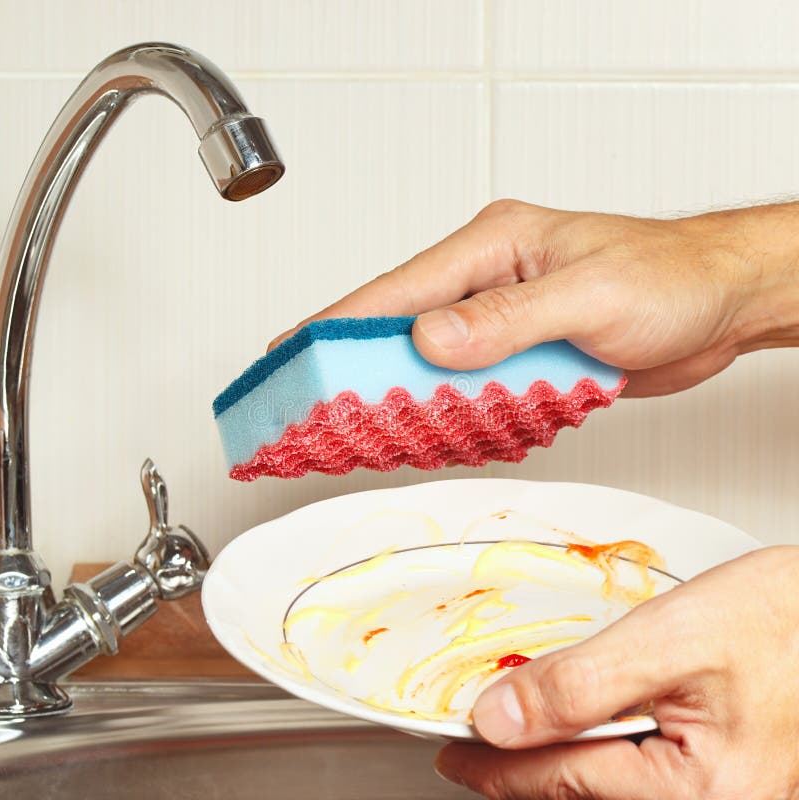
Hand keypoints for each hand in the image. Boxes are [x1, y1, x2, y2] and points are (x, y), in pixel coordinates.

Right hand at [272, 200, 798, 396]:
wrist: (722, 304)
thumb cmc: (672, 277)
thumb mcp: (589, 293)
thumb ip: (507, 317)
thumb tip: (432, 336)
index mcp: (494, 245)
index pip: (399, 287)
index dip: (339, 322)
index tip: (292, 349)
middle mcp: (492, 281)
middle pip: (403, 327)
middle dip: (358, 366)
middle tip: (313, 404)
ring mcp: (505, 320)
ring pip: (433, 363)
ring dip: (401, 394)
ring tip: (355, 428)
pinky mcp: (524, 355)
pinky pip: (470, 385)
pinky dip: (447, 409)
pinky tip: (427, 431)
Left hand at [434, 546, 798, 798]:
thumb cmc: (783, 619)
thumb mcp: (668, 640)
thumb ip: (579, 685)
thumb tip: (500, 719)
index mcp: (700, 795)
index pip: (560, 781)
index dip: (495, 767)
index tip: (453, 755)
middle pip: (583, 793)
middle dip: (523, 767)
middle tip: (475, 742)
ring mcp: (723, 797)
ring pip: (609, 789)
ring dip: (559, 760)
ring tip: (518, 733)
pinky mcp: (725, 779)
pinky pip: (641, 776)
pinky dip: (596, 753)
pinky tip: (580, 728)